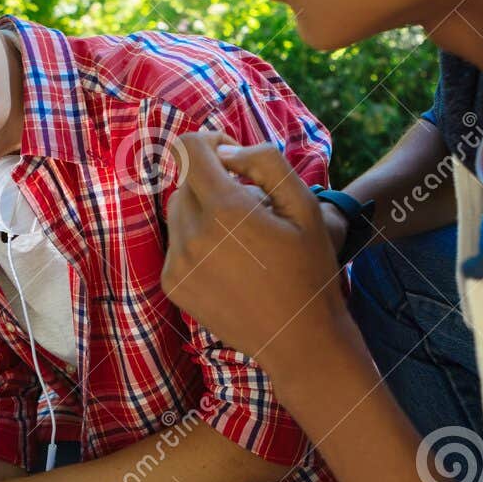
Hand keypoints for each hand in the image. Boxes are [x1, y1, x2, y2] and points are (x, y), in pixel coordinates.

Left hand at [163, 132, 357, 369]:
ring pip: (179, 212)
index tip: (234, 158)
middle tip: (252, 207)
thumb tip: (224, 152)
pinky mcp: (173, 284)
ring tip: (243, 238)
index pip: (189, 149)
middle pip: (186, 183)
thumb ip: (265, 164)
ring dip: (205, 212)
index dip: (212, 143)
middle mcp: (192, 235)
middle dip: (214, 183)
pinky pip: (176, 244)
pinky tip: (230, 263)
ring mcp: (178, 263)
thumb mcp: (305, 207)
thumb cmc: (309, 269)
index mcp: (225, 210)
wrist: (298, 339)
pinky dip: (197, 242)